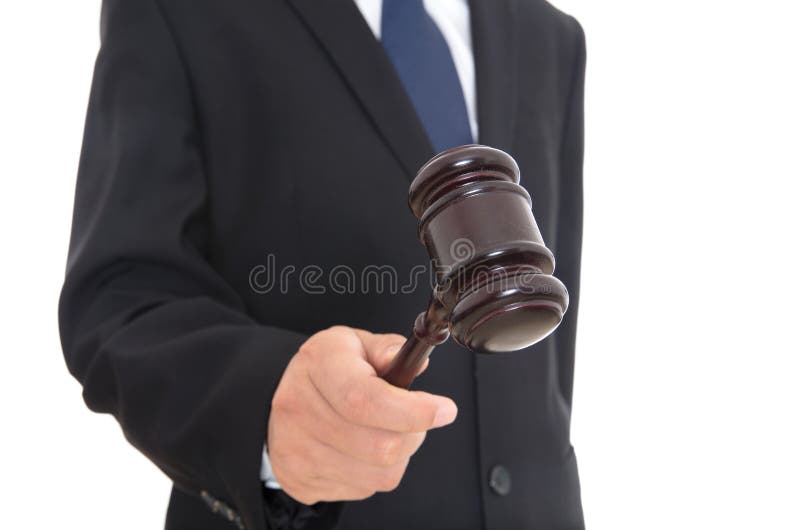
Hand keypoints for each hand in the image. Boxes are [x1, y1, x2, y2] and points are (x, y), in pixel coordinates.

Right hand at [267, 325, 457, 504]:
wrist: (281, 397)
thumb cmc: (327, 369)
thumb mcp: (356, 344)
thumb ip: (388, 349)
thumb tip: (417, 363)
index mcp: (319, 363)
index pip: (366, 400)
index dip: (412, 412)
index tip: (444, 410)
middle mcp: (299, 407)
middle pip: (380, 445)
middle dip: (413, 435)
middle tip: (414, 418)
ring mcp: (296, 448)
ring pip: (379, 474)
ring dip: (398, 456)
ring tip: (385, 431)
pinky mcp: (299, 479)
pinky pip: (362, 489)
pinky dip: (375, 472)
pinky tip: (363, 449)